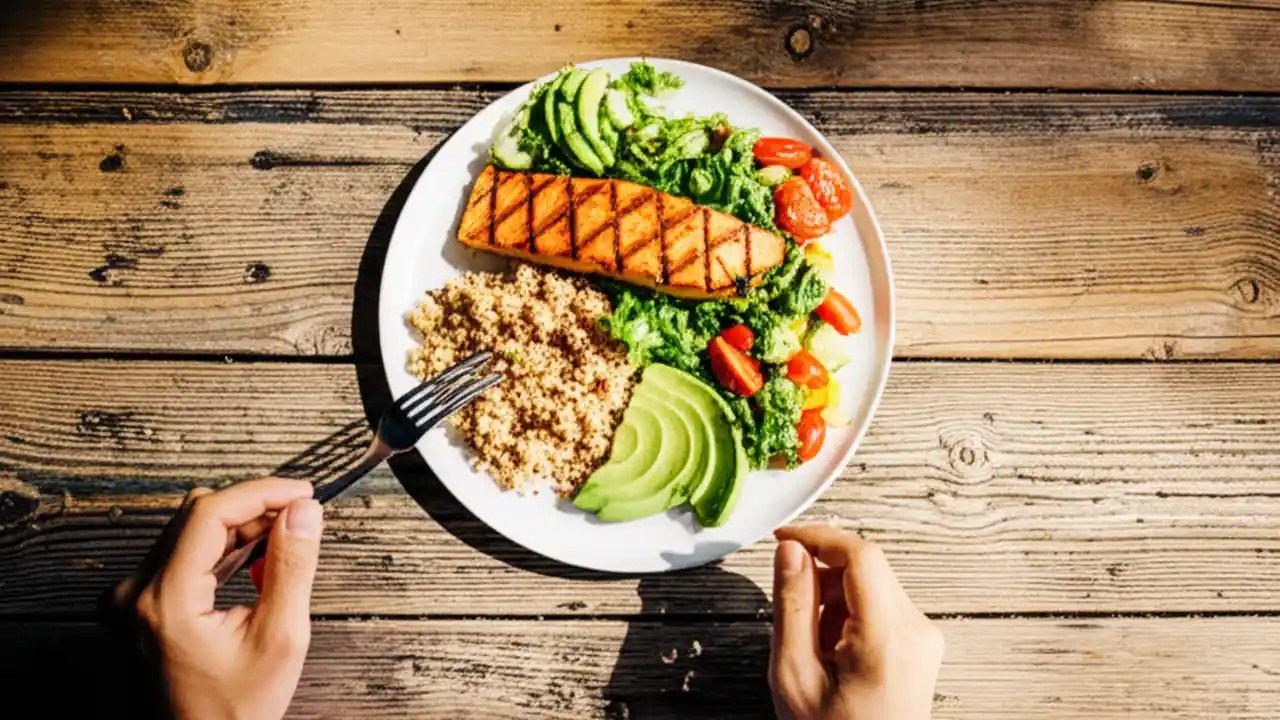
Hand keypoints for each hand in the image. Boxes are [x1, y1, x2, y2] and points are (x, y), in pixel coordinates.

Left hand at [107, 478, 322, 719]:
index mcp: (165, 600)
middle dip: (256, 509)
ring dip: (242, 529)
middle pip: (199, 517)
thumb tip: (304, 514)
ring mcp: (132, 601)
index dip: (263, 493)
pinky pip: (183, 556)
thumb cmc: (231, 714)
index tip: (302, 493)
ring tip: (286, 543)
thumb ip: (292, 569)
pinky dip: (224, 551)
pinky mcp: (139, 606)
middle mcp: (135, 594)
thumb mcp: (279, 640)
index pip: (211, 512)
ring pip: (191, 532)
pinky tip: (258, 561)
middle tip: (301, 517)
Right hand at [769, 525, 943, 719]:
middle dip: (821, 578)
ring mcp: (923, 639)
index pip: (861, 555)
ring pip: (870, 585)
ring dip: (833, 600)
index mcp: (889, 637)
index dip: (818, 536)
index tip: (783, 539)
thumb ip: (792, 605)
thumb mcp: (795, 675)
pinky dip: (848, 617)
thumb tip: (790, 551)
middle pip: (865, 568)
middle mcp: (917, 631)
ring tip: (815, 648)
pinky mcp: (919, 645)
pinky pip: (879, 607)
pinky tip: (833, 653)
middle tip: (794, 615)